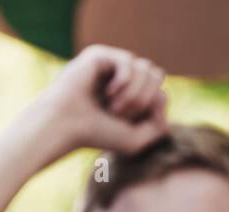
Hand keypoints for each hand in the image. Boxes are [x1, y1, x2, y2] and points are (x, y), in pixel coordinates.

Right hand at [32, 45, 168, 158]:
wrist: (65, 126)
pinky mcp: (100, 55)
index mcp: (129, 96)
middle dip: (144, 99)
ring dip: (134, 94)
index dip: (152, 108)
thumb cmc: (96, 135)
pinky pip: (129, 61)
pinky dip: (123, 82)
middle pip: (157, 75)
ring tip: (113, 107)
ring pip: (146, 68)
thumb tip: (163, 97)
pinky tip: (107, 93)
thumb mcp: (136, 140)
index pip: (160, 91)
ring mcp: (110, 65)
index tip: (128, 122)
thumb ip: (159, 125)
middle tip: (120, 114)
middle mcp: (121, 79)